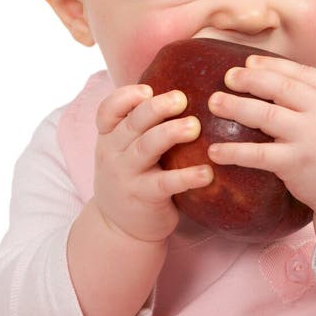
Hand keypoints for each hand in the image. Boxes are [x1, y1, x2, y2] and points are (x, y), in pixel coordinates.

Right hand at [93, 85, 212, 242]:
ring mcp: (127, 176)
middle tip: (181, 98)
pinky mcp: (144, 198)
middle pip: (132, 124)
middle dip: (156, 108)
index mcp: (109, 136)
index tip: (147, 89)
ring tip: (194, 126)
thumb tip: (180, 87)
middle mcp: (113, 153)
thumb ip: (141, 124)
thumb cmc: (130, 176)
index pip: (108, 110)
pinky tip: (207, 172)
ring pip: (146, 148)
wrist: (117, 228)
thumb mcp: (123, 149)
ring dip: (170, 133)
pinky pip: (166, 184)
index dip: (125, 97)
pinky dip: (187, 177)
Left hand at [206, 55, 315, 219]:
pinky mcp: (295, 164)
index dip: (272, 65)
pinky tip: (215, 151)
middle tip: (227, 76)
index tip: (249, 61)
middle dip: (250, 78)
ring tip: (214, 102)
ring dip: (236, 107)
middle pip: (279, 87)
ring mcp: (307, 137)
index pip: (299, 72)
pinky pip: (259, 155)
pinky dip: (234, 152)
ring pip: (265, 115)